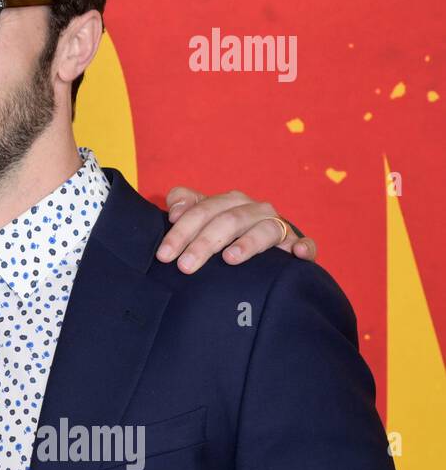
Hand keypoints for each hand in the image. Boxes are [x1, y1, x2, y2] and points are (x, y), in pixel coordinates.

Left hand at [156, 187, 317, 273]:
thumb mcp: (201, 217)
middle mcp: (253, 209)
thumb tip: (175, 210)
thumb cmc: (223, 233)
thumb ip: (185, 204)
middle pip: (228, 220)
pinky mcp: (297, 243)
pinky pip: (304, 242)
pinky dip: (302, 246)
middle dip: (204, 243)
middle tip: (185, 266)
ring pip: (264, 229)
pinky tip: (296, 254)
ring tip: (230, 258)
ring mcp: (277, 225)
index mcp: (228, 202)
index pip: (201, 210)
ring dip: (248, 243)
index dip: (181, 231)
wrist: (262, 245)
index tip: (164, 254)